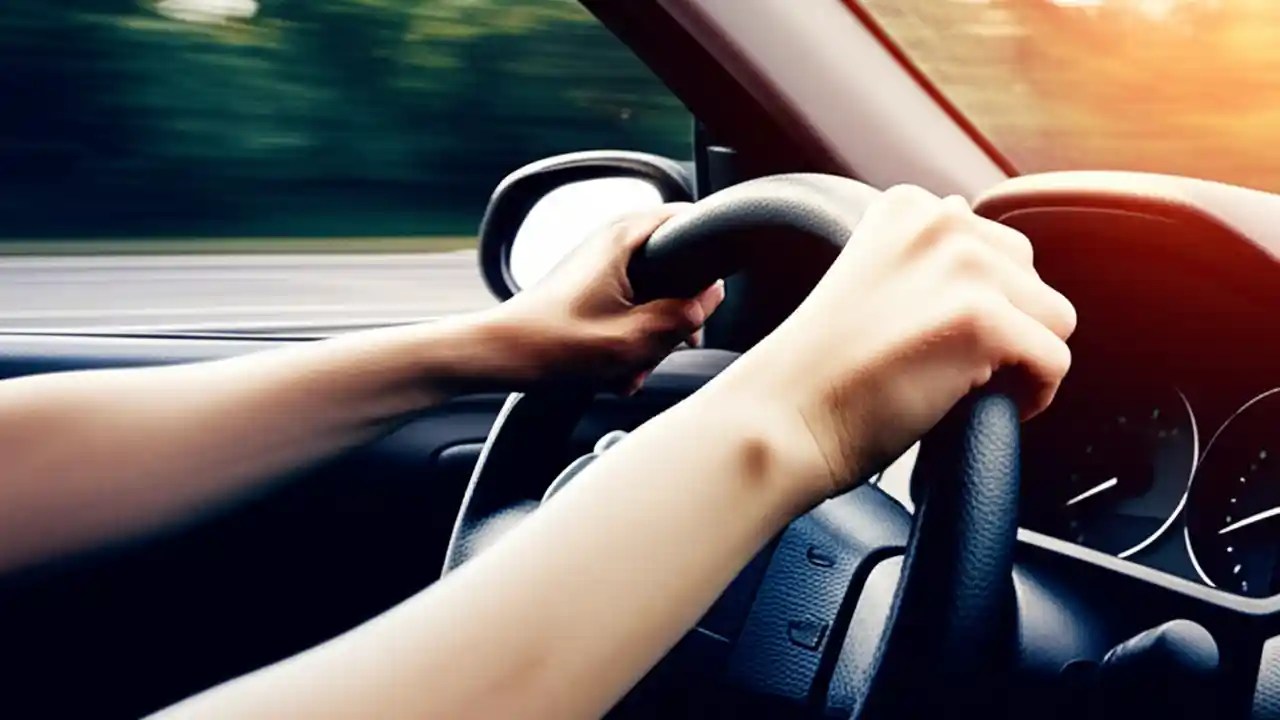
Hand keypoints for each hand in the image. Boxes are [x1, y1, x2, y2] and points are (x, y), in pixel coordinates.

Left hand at [495, 204, 725, 393]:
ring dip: (652, 334)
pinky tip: (619, 368)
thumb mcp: (632, 340)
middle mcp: (611, 240)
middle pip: (676, 266)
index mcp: (622, 237)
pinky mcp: (591, 285)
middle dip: (677, 313)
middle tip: (671, 345)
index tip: (706, 298)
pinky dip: (630, 335)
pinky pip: (630, 305)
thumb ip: (681, 316)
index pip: (690, 221)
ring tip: (634, 366)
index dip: (707, 260)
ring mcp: (600, 262)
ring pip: (655, 292)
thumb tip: (712, 296)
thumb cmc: (552, 344)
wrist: (499, 354)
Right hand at [720, 185, 1075, 501]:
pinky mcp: (984, 321)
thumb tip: (975, 224)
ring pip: (1055, 320)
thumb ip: (925, 251)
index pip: (997, 248)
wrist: (785, 418)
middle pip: (1033, 280)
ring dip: (1021, 360)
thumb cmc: (824, 367)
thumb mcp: (872, 277)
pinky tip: (973, 406)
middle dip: (1008, 327)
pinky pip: (1055, 363)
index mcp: (910, 206)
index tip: (931, 337)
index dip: (978, 305)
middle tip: (948, 366)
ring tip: (963, 384)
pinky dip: (1032, 397)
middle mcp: (942, 221)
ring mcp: (964, 268)